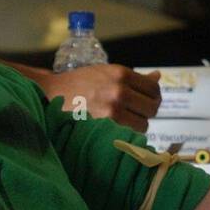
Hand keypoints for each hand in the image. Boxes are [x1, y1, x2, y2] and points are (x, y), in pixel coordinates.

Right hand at [41, 65, 160, 131]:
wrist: (51, 95)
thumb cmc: (80, 83)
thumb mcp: (107, 73)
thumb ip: (134, 78)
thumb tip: (158, 76)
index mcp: (121, 74)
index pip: (154, 89)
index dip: (153, 97)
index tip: (146, 101)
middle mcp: (119, 91)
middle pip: (152, 108)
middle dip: (145, 112)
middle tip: (135, 113)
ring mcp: (112, 111)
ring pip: (142, 125)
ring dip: (135, 125)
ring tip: (122, 121)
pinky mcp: (104, 127)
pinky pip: (129, 135)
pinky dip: (126, 135)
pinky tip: (116, 130)